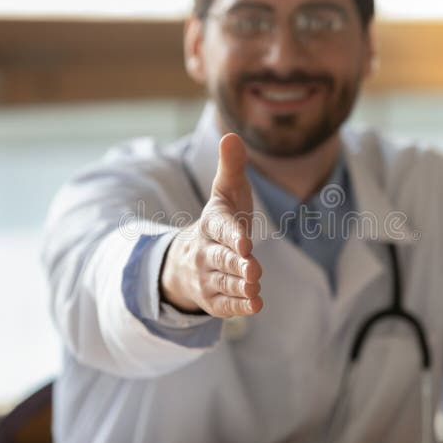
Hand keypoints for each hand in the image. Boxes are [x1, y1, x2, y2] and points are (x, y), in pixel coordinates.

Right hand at [160, 133, 262, 316]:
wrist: (189, 258)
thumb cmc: (220, 221)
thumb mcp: (226, 193)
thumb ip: (232, 167)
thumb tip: (231, 135)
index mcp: (212, 224)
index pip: (221, 229)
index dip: (233, 236)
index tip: (245, 243)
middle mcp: (206, 251)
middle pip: (222, 259)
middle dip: (237, 265)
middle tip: (253, 270)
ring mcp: (207, 277)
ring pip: (224, 282)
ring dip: (239, 286)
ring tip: (254, 289)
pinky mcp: (213, 298)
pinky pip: (224, 304)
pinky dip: (238, 306)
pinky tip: (254, 305)